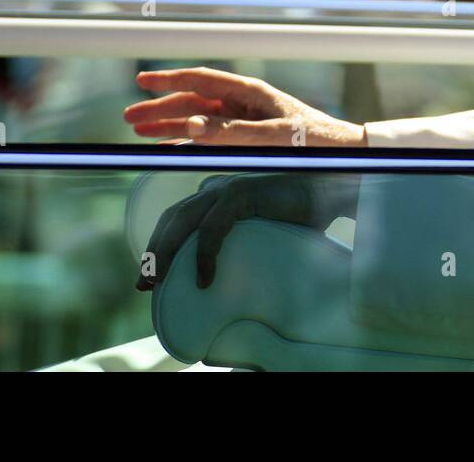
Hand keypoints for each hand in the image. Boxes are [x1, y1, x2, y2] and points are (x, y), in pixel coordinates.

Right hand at [127, 67, 365, 146]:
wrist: (344, 154)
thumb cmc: (315, 142)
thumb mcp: (273, 137)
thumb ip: (231, 132)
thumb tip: (190, 126)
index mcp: (249, 92)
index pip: (200, 81)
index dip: (169, 80)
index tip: (141, 81)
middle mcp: (243, 102)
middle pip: (192, 101)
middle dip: (160, 108)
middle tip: (129, 117)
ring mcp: (245, 119)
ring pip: (197, 118)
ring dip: (169, 124)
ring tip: (139, 132)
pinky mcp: (248, 136)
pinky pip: (210, 135)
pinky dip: (187, 140)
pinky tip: (168, 146)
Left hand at [137, 172, 360, 289]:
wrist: (329, 194)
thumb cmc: (300, 216)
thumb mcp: (260, 233)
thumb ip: (239, 242)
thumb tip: (223, 278)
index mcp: (217, 194)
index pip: (177, 218)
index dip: (160, 244)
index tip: (150, 275)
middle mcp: (217, 188)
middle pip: (174, 219)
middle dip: (155, 252)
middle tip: (144, 284)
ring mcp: (228, 187)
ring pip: (185, 221)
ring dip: (168, 254)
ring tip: (161, 283)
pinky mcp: (242, 193)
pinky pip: (213, 227)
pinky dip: (205, 254)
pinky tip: (204, 278)